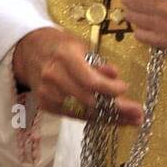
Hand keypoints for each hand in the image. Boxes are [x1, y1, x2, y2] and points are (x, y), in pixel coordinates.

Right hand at [12, 27, 143, 125]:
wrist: (28, 50)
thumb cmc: (60, 45)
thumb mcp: (80, 45)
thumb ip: (97, 62)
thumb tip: (114, 74)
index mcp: (65, 57)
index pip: (90, 81)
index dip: (110, 89)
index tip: (125, 89)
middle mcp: (54, 77)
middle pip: (89, 100)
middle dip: (117, 109)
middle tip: (138, 114)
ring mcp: (48, 94)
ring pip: (84, 112)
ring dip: (111, 118)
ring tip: (132, 121)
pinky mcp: (46, 105)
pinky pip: (75, 115)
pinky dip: (96, 118)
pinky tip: (114, 120)